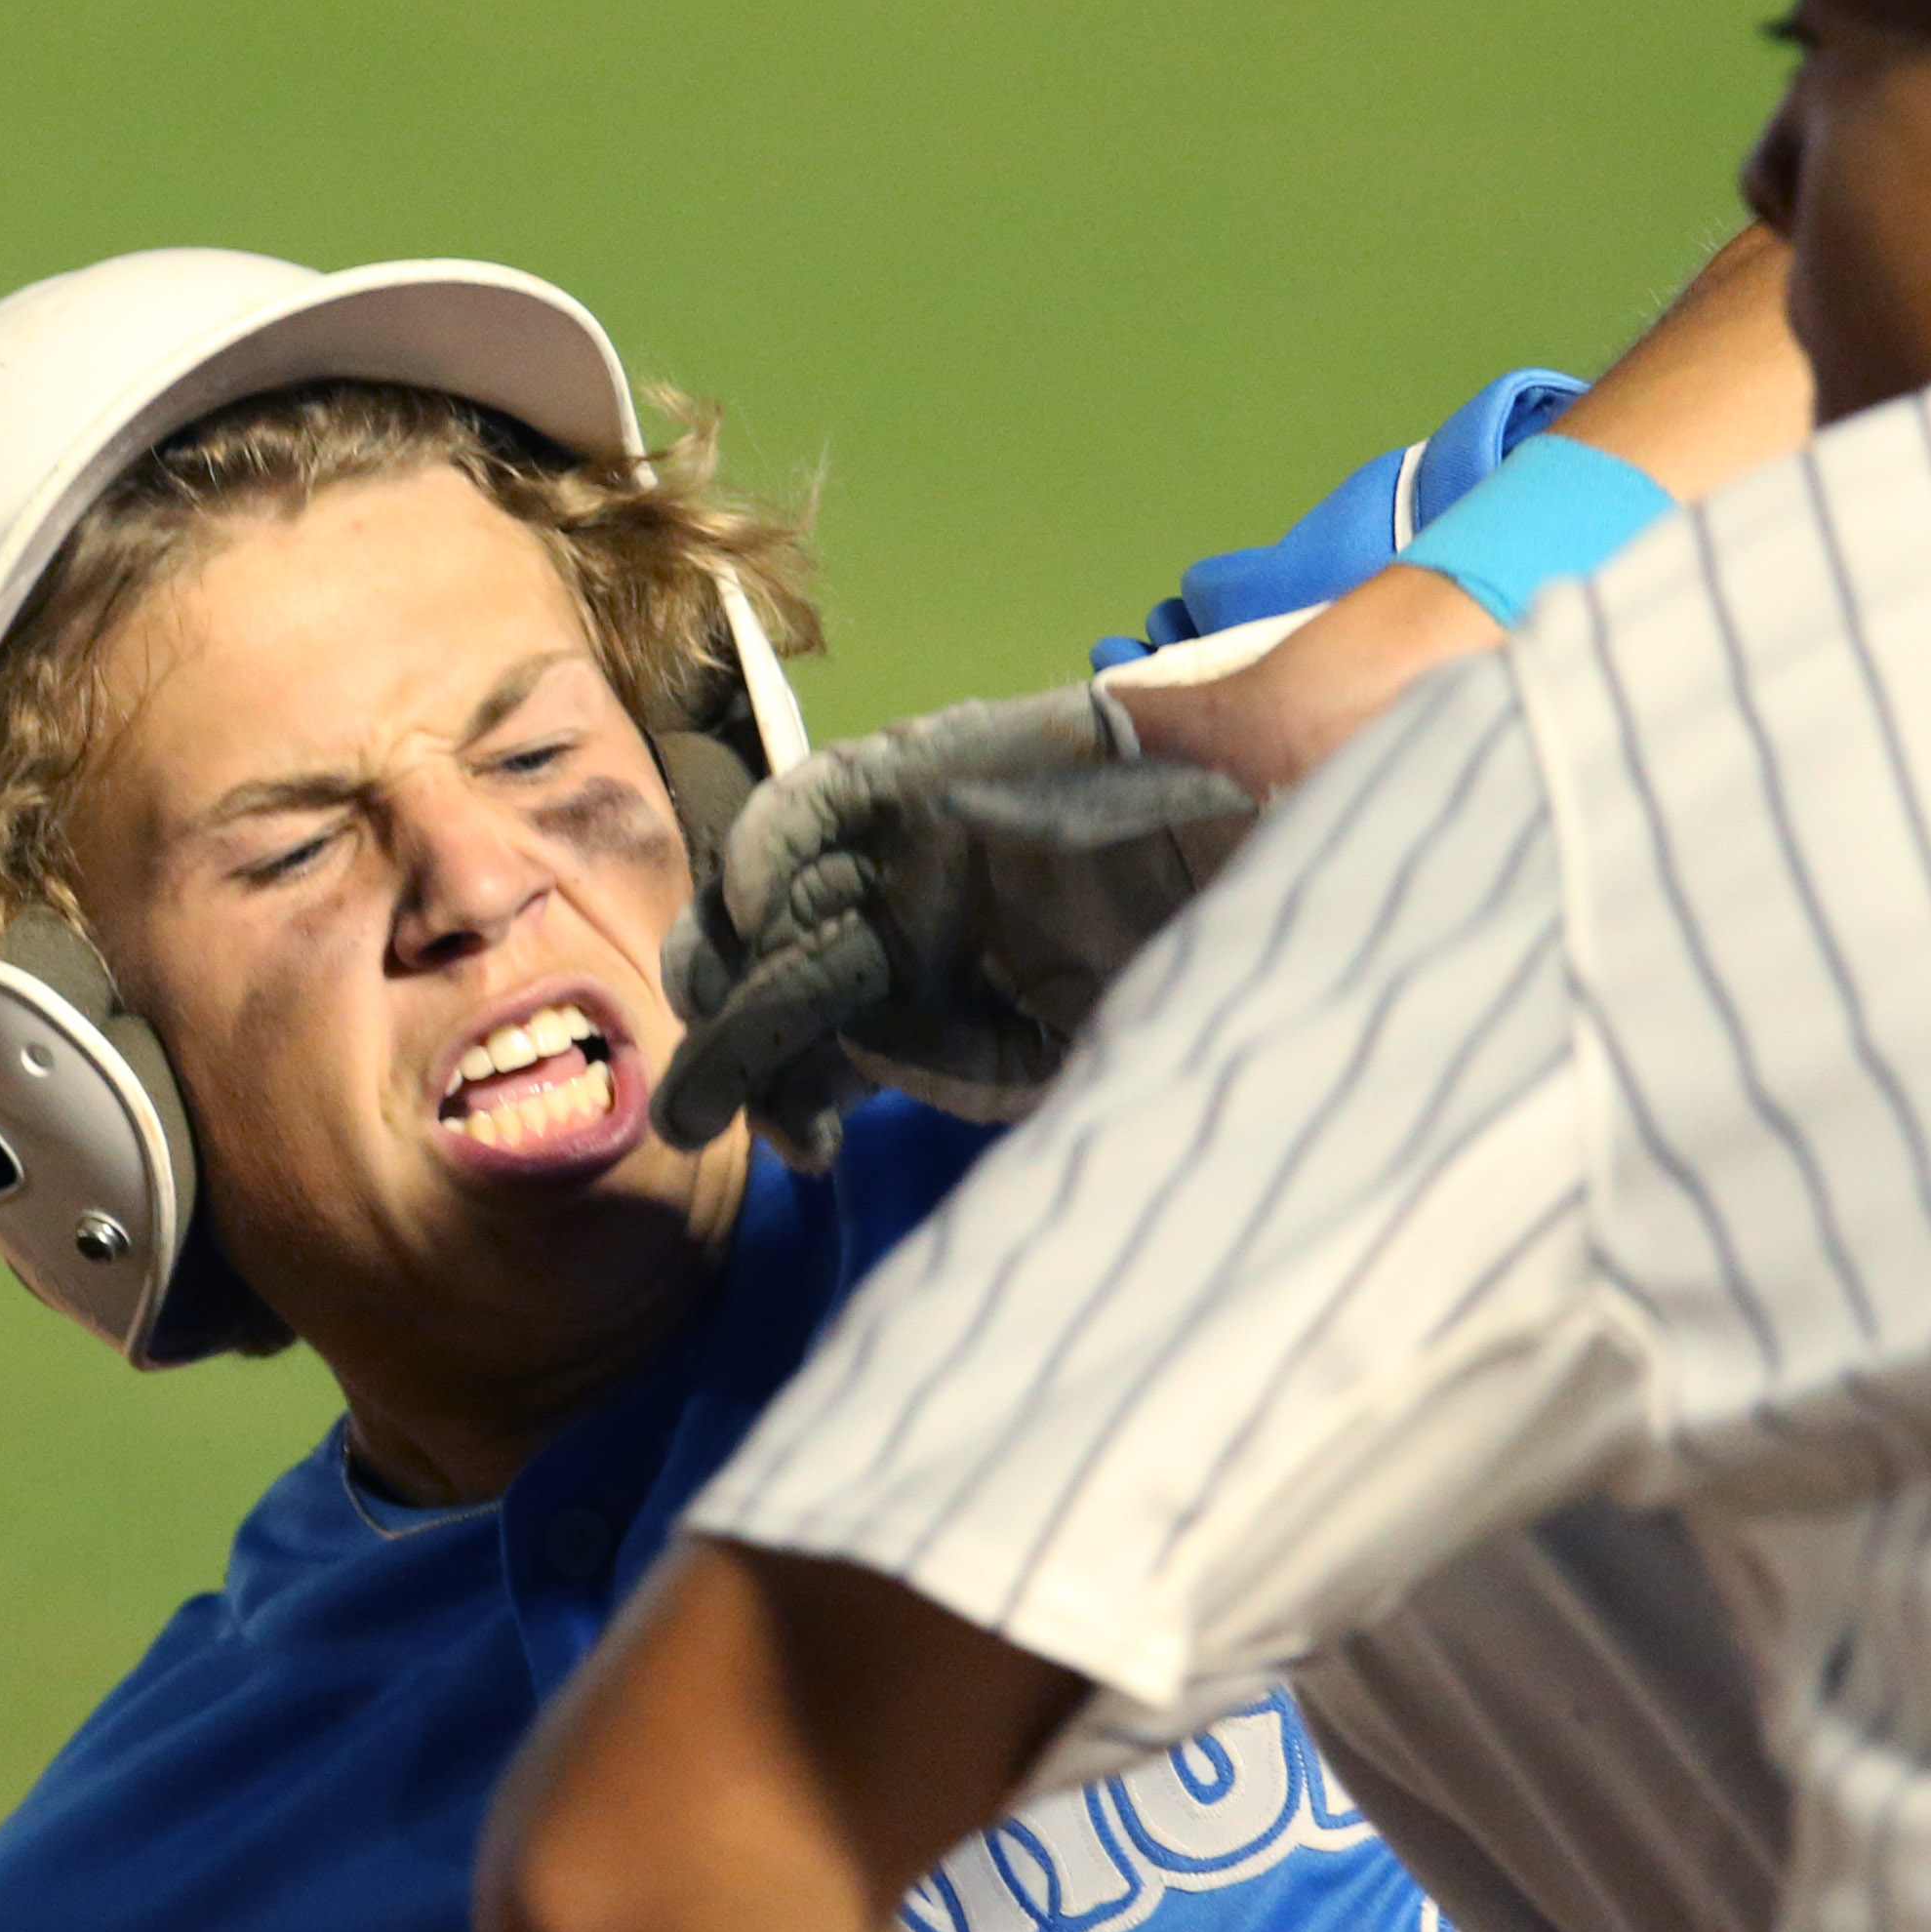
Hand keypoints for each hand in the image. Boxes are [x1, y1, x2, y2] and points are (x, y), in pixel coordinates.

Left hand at [658, 686, 1254, 1154]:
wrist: (1237, 815)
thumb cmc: (1170, 939)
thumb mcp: (1064, 1049)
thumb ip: (959, 1066)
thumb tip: (853, 1049)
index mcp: (928, 993)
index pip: (823, 1054)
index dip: (794, 1106)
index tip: (811, 1156)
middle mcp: (893, 921)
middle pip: (772, 988)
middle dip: (728, 1060)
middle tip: (693, 1120)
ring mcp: (888, 849)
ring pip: (760, 907)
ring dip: (724, 967)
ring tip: (718, 1020)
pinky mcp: (897, 775)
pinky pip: (799, 812)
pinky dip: (761, 854)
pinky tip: (756, 910)